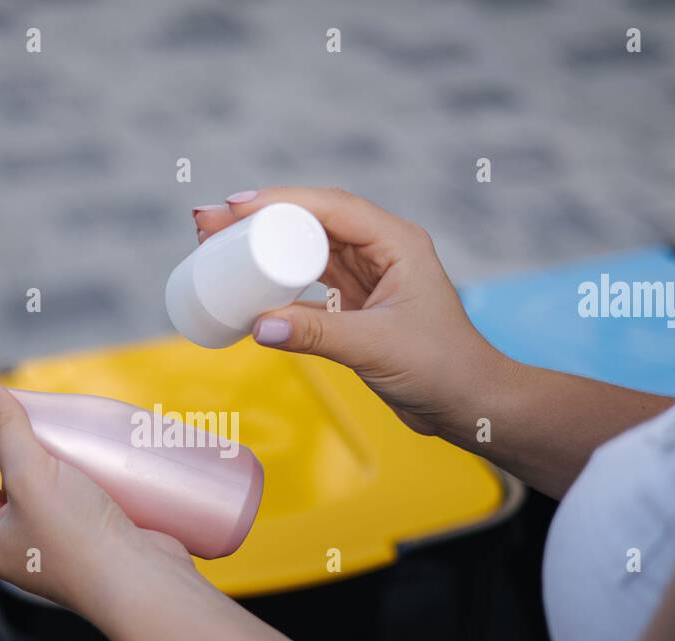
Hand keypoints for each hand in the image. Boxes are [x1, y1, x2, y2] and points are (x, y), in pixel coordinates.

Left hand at [0, 371, 195, 615]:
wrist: (145, 583)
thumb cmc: (81, 540)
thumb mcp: (33, 476)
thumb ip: (3, 427)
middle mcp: (2, 537)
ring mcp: (39, 533)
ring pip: (17, 474)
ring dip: (21, 441)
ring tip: (28, 407)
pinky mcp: (75, 527)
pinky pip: (52, 482)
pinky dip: (53, 456)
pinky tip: (64, 436)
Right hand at [194, 187, 509, 436]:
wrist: (467, 404)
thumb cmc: (443, 369)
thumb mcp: (376, 347)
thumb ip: (318, 335)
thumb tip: (257, 326)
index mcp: (396, 242)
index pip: (330, 207)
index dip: (279, 201)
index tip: (234, 206)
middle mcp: (380, 250)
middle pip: (310, 220)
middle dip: (257, 219)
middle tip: (207, 223)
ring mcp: (366, 275)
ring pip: (304, 248)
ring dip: (261, 246)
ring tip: (214, 244)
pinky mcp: (355, 304)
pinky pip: (306, 281)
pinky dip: (275, 281)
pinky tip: (245, 282)